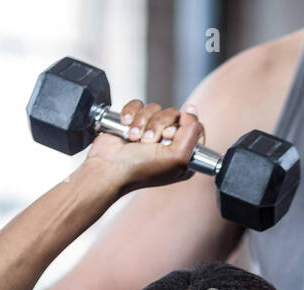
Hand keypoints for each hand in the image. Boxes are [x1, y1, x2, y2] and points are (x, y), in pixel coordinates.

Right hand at [83, 101, 205, 193]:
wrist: (109, 168)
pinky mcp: (134, 122)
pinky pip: (138, 105)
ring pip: (155, 108)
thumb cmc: (141, 169)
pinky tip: (125, 128)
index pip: (195, 127)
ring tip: (134, 139)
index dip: (182, 128)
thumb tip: (191, 110)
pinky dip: (131, 115)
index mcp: (184, 155)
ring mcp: (151, 131)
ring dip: (142, 122)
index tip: (169, 137)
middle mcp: (169, 143)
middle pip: (174, 114)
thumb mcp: (178, 157)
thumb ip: (193, 132)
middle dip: (158, 125)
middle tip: (148, 141)